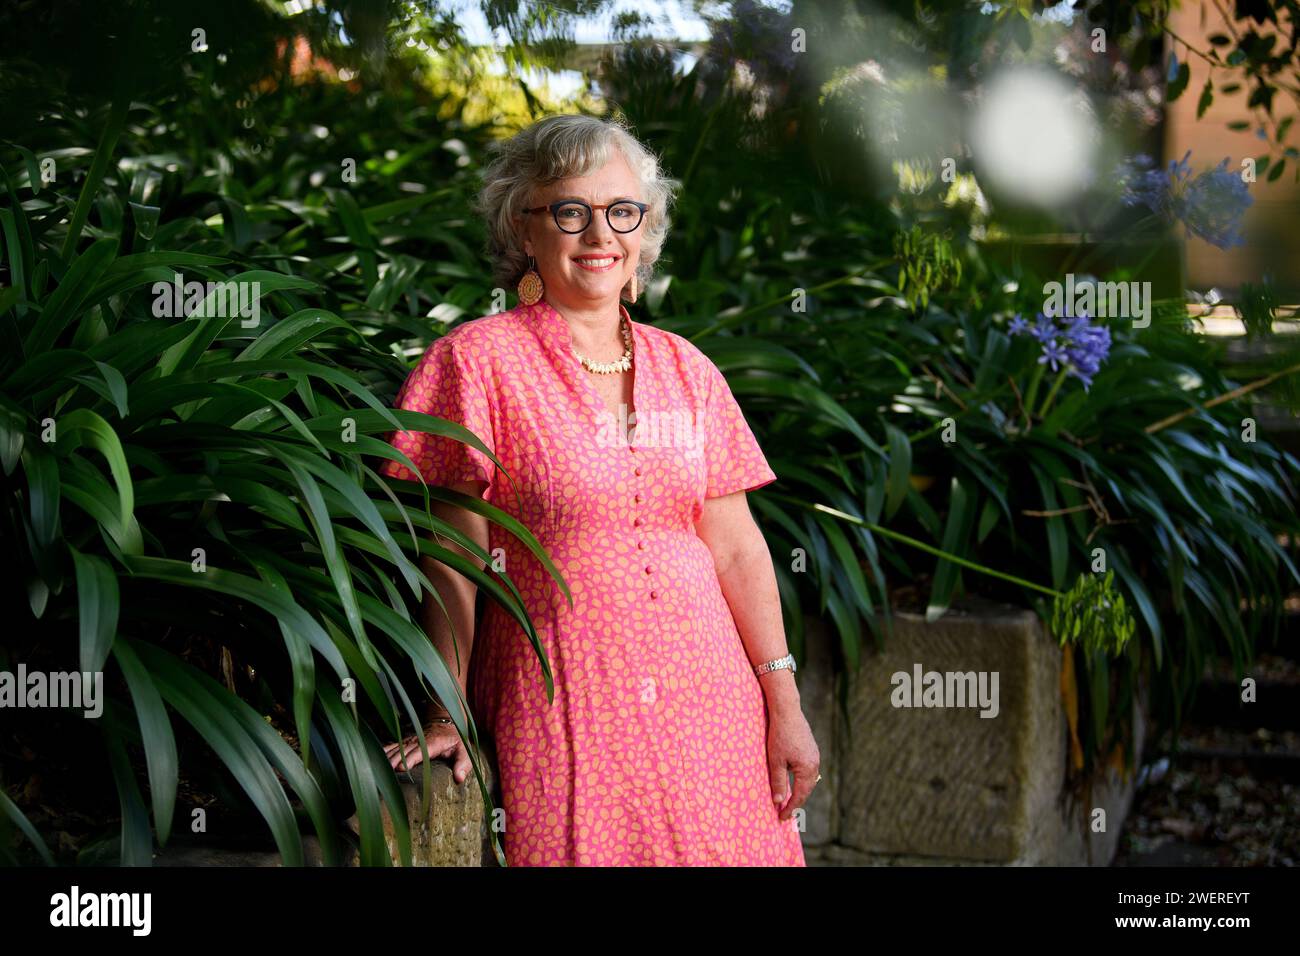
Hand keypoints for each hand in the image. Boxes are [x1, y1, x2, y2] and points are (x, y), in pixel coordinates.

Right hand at [383, 720, 473, 783]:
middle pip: (404, 751)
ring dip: (387, 757)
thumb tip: (459, 779)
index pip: (420, 751)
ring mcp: (410, 741)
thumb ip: (463, 764)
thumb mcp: (465, 750)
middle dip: (394, 761)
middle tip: (385, 772)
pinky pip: (392, 746)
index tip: (400, 767)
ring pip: (396, 748)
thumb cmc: (456, 741)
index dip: (410, 759)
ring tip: (376, 768)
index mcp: (433, 743)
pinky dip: (383, 752)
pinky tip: (374, 758)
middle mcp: (419, 741)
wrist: (446, 723)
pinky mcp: (405, 742)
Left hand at [765, 704, 819, 821]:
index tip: (782, 818)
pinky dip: (801, 780)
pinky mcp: (811, 750)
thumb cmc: (779, 735)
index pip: (800, 795)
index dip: (790, 808)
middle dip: (796, 802)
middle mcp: (815, 764)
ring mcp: (815, 756)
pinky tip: (793, 782)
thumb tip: (779, 802)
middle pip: (807, 790)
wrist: (787, 711)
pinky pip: (808, 770)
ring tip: (789, 801)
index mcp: (807, 769)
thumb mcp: (775, 761)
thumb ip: (778, 782)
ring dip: (799, 791)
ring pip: (808, 780)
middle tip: (785, 813)